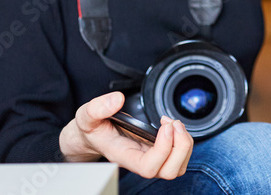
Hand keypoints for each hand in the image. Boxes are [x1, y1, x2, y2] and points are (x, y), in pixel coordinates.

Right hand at [59, 91, 192, 179]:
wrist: (93, 135)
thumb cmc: (92, 129)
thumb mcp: (87, 115)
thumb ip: (98, 107)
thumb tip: (117, 99)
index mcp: (124, 156)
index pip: (148, 167)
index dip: (163, 149)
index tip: (164, 126)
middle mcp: (140, 161)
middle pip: (169, 171)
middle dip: (179, 146)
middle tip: (172, 123)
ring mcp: (151, 159)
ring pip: (178, 167)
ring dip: (184, 143)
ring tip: (172, 123)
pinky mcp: (158, 153)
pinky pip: (179, 157)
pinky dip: (183, 141)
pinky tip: (171, 126)